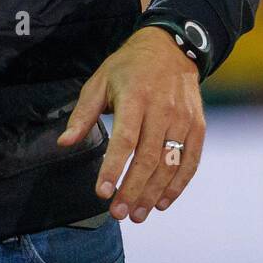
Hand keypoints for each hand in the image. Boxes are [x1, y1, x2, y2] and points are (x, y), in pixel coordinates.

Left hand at [56, 26, 204, 222]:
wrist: (171, 48)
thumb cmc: (128, 67)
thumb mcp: (100, 81)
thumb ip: (83, 114)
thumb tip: (64, 143)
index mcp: (135, 96)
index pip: (125, 139)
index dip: (113, 167)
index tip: (102, 192)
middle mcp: (162, 109)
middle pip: (148, 158)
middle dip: (133, 190)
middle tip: (118, 214)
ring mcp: (183, 118)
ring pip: (169, 164)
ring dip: (153, 193)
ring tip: (137, 214)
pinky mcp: (197, 125)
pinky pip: (190, 161)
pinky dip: (178, 185)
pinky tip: (163, 202)